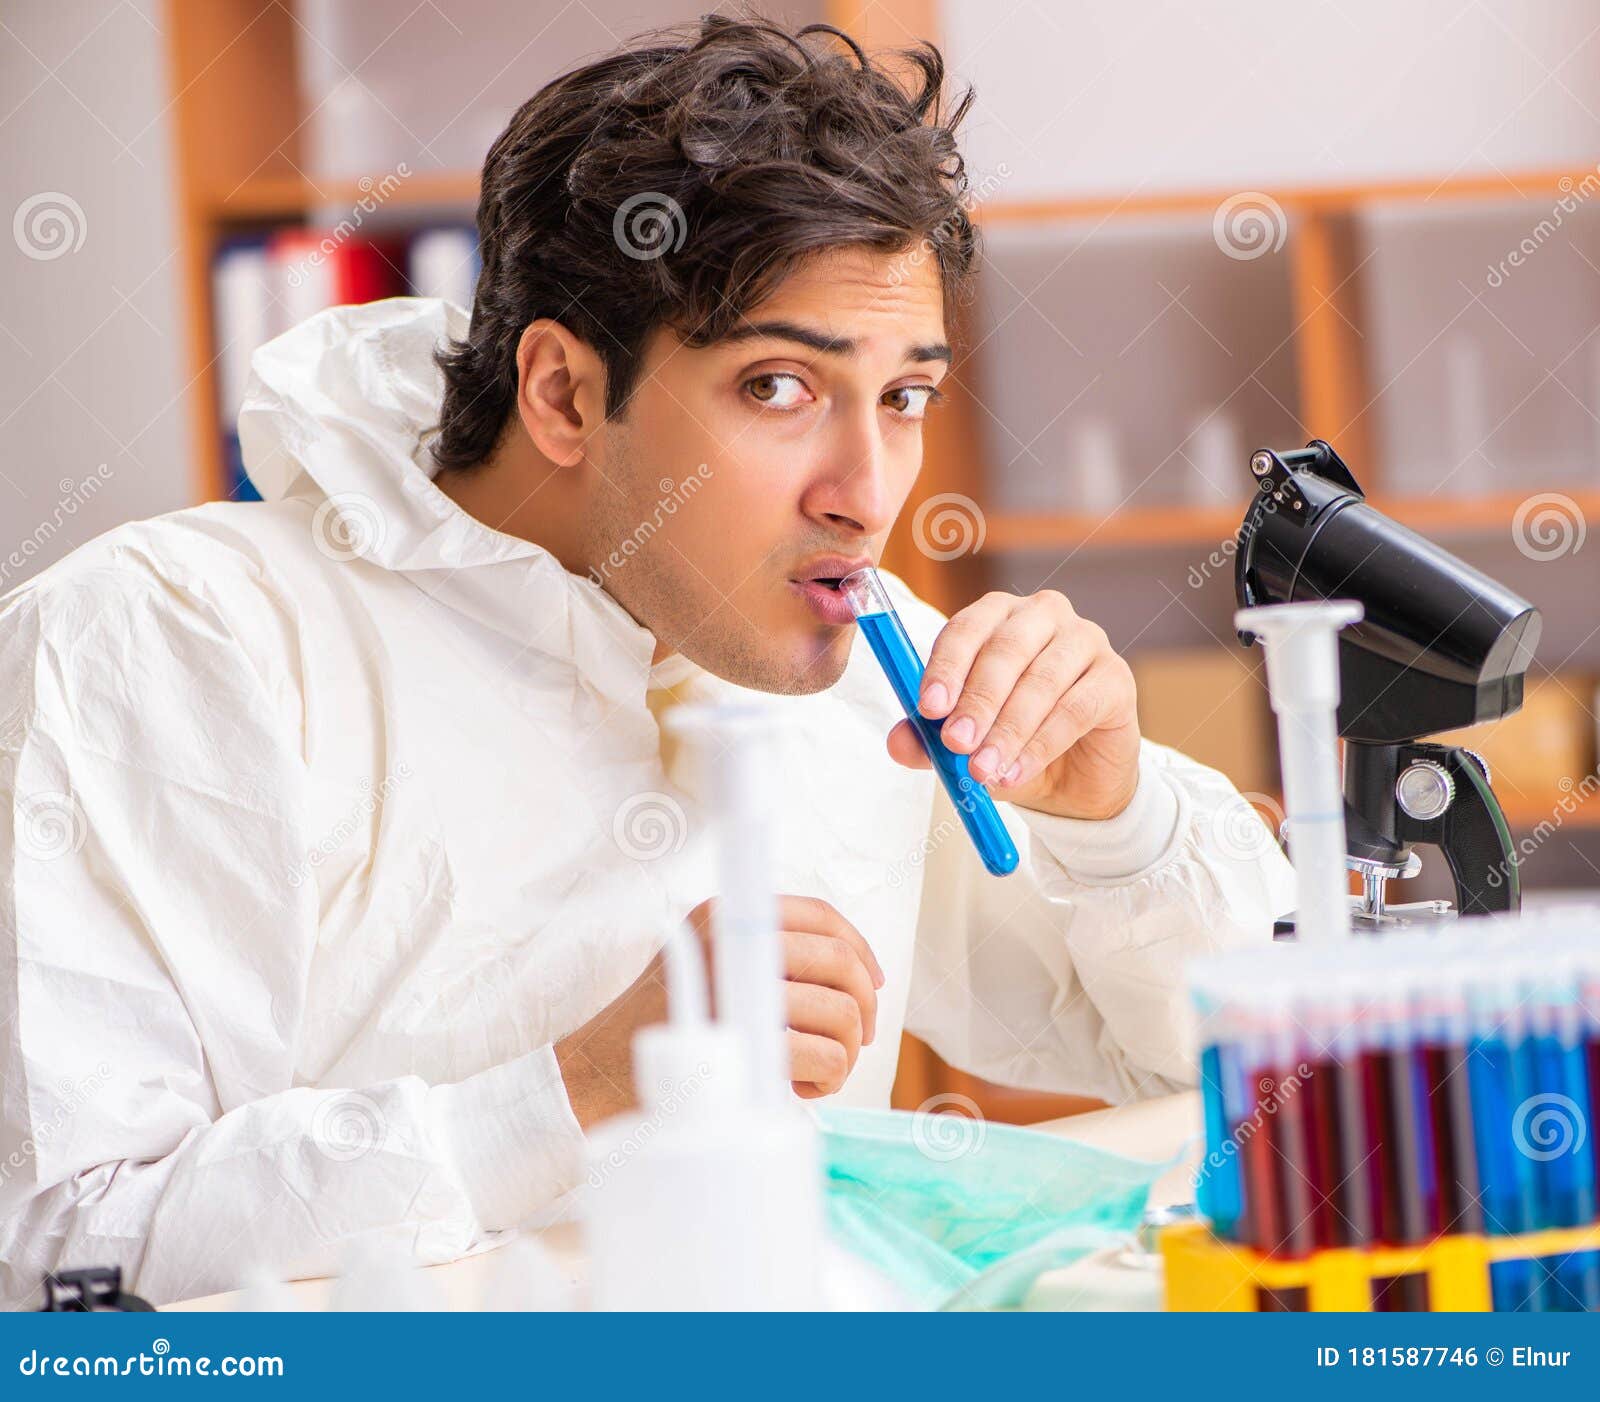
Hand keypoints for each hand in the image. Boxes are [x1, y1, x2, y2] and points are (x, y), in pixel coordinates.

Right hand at [690, 895, 882, 1099]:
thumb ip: (767, 956)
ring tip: (824, 1068)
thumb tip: (860, 974)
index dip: (860, 949)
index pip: (819, 915)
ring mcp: (736, 992)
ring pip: (839, 1013)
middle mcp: (730, 942)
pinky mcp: (744, 1044)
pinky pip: (824, 1056)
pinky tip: (804, 1087)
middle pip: (838, 962)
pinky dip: (829, 1077)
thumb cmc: (670, 1024)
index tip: (873, 983)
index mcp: (727, 915)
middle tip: (860, 1037)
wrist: (604, 1070)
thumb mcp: (709, 963)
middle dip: (863, 1006)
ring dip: (846, 1051)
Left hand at [887, 589, 1141, 821]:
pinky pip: (1076, 708)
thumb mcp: (963, 744)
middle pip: (1006, 649)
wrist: (1073, 780)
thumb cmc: (1012, 741)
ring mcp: (1085, 641)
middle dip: (977, 701)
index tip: (929, 708)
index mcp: (997, 616)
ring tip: (983, 771)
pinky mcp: (1116, 678)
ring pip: (1042, 680)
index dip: (946, 667)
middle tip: (955, 743)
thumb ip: (929, 738)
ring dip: (1008, 730)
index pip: (966, 629)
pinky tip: (1016, 773)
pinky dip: (1042, 745)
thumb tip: (898, 743)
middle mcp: (1043, 616)